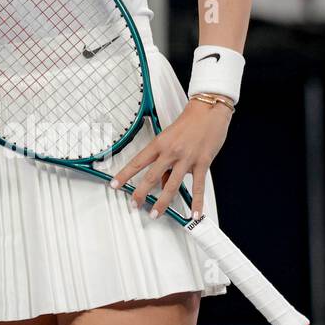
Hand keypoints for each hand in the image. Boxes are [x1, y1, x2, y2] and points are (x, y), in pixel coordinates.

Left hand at [110, 99, 232, 218]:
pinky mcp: (202, 163)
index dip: (124, 174)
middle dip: (141, 193)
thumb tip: (162, 179)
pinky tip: (194, 213)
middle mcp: (170, 152)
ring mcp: (186, 159)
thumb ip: (164, 158)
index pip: (137, 162)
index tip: (115, 184)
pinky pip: (198, 187)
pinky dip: (196, 202)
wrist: (209, 111)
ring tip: (156, 213)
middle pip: (151, 177)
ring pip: (172, 185)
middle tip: (134, 204)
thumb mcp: (169, 137)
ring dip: (163, 202)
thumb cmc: (189, 121)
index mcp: (159, 143)